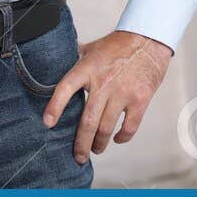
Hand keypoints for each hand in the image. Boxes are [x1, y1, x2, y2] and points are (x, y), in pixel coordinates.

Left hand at [43, 29, 173, 164]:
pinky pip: (129, 127)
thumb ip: (75, 60)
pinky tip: (116, 139)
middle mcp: (103, 83)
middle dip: (81, 143)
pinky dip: (122, 137)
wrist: (148, 40)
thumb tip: (56, 64)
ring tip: (95, 150)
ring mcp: (123, 93)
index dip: (55, 107)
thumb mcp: (92, 48)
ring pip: (106, 128)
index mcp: (88, 68)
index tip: (48, 123)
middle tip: (78, 156)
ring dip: (99, 144)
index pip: (66, 88)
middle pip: (88, 121)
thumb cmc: (119, 45)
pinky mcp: (140, 100)